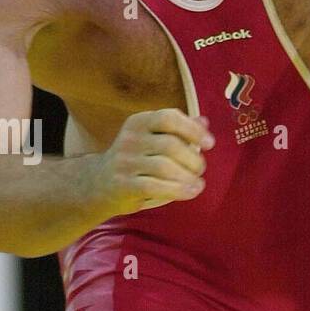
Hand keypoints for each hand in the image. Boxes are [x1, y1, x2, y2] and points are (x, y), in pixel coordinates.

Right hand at [88, 109, 214, 217]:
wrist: (99, 184)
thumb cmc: (137, 160)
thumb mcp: (154, 139)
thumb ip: (178, 130)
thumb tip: (204, 121)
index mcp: (139, 122)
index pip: (168, 118)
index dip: (192, 129)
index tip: (210, 144)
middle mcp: (130, 139)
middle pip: (170, 145)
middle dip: (192, 159)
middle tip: (200, 169)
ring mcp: (125, 162)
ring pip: (164, 167)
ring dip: (188, 176)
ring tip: (198, 184)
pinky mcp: (123, 184)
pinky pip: (155, 186)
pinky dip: (178, 190)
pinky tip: (191, 192)